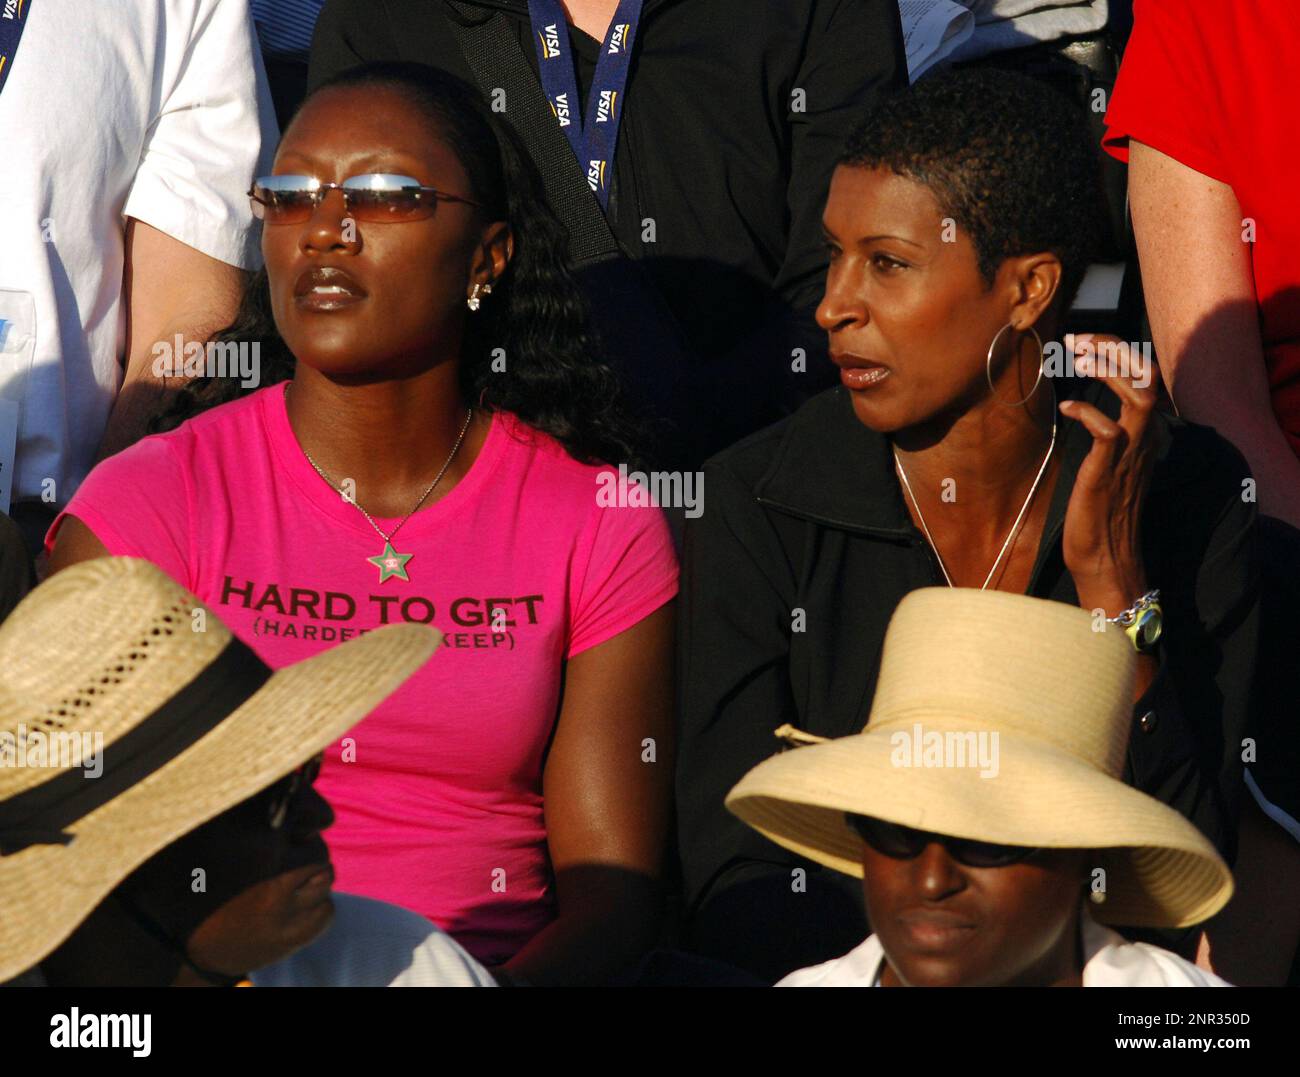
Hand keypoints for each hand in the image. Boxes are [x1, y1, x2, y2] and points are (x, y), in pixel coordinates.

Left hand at [1058, 333, 1157, 615]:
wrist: (1103, 558)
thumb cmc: (1097, 511)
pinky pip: (1108, 433)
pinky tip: (1066, 407)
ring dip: (1108, 371)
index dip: (1118, 351)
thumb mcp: (1104, 463)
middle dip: (1115, 348)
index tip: (1085, 341)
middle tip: (1078, 339)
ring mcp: (1127, 456)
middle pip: (1147, 376)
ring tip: (1078, 359)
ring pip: (1137, 397)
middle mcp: (1141, 440)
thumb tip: (1086, 408)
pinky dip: (1088, 413)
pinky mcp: (1105, 474)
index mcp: (1142, 435)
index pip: (1144, 377)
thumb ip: (1104, 435)